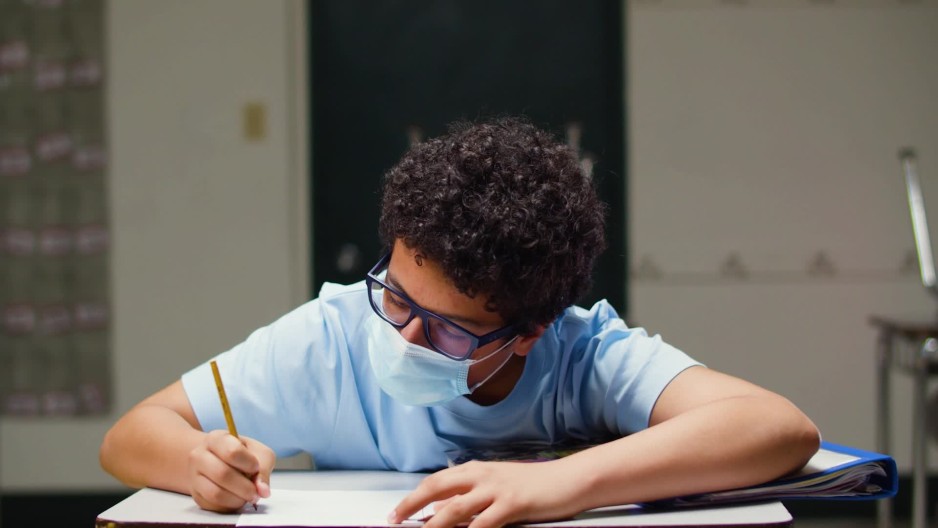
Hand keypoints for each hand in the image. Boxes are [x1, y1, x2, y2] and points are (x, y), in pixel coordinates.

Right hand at [187, 429, 275, 511]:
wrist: (216, 461)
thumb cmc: (241, 455)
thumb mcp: (258, 452)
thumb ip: (263, 469)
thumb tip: (263, 491)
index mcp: (216, 439)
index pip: (232, 452)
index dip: (248, 463)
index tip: (256, 468)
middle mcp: (200, 456)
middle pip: (222, 474)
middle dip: (245, 487)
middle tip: (256, 492)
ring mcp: (194, 476)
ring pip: (215, 493)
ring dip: (237, 499)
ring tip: (247, 497)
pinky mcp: (196, 495)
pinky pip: (213, 505)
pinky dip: (229, 506)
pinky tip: (237, 499)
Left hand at [388, 460, 584, 527]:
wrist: (569, 480)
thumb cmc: (536, 485)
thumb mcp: (499, 486)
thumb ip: (473, 496)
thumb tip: (445, 509)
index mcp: (477, 469)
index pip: (437, 481)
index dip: (414, 496)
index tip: (399, 511)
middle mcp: (482, 475)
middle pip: (437, 488)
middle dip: (413, 505)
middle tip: (395, 519)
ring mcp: (496, 489)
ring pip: (454, 508)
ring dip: (434, 524)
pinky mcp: (512, 503)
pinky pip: (483, 522)